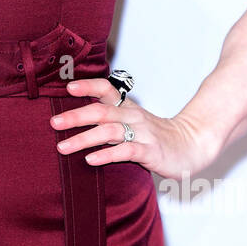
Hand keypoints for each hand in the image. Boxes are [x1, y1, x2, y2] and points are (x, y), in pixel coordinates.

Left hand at [50, 77, 220, 180]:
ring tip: (63, 146)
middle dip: (75, 116)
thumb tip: (74, 119)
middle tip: (53, 122)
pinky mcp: (150, 151)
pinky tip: (91, 159)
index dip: (88, 86)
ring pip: (109, 131)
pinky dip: (106, 154)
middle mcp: (133, 117)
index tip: (68, 87)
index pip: (106, 90)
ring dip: (83, 138)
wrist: (192, 146)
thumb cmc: (156, 137)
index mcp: (127, 108)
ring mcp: (142, 133)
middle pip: (101, 111)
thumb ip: (108, 119)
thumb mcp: (132, 122)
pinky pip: (125, 150)